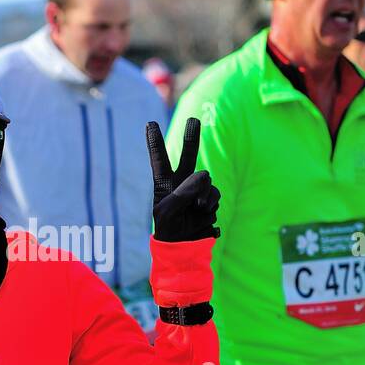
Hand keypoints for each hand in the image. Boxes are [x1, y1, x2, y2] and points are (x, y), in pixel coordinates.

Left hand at [146, 118, 219, 242]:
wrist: (185, 246)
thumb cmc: (169, 228)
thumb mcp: (168, 211)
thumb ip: (184, 191)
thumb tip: (204, 176)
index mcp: (163, 183)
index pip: (159, 159)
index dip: (155, 141)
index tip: (150, 123)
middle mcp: (181, 182)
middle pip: (188, 155)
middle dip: (191, 137)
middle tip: (194, 119)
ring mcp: (197, 189)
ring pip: (206, 180)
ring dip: (203, 195)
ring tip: (196, 209)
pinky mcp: (209, 198)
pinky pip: (215, 194)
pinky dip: (210, 205)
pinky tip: (203, 214)